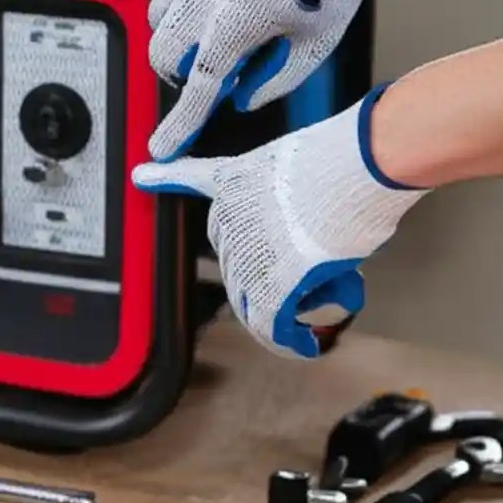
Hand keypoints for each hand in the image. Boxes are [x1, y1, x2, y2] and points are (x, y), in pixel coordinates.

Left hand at [133, 87, 427, 358]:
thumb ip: (290, 194)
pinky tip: (305, 346)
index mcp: (232, 180)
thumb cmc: (344, 157)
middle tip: (316, 274)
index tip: (144, 176)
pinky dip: (289, 339)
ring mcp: (249, 253)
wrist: (357, 163)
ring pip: (252, 297)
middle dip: (271, 277)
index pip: (199, 192)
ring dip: (283, 309)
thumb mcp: (299, 161)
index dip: (187, 195)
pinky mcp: (275, 282)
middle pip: (236, 262)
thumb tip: (294, 227)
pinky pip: (273, 322)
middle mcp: (231, 219)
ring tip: (320, 303)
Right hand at [146, 0, 417, 161]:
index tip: (161, 145)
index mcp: (236, 20)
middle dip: (183, 64)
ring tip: (218, 3)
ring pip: (159, 11)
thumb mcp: (313, 44)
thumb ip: (274, 81)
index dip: (180, 123)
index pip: (198, 86)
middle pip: (164, 52)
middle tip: (210, 55)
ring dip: (180, 20)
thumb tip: (239, 99)